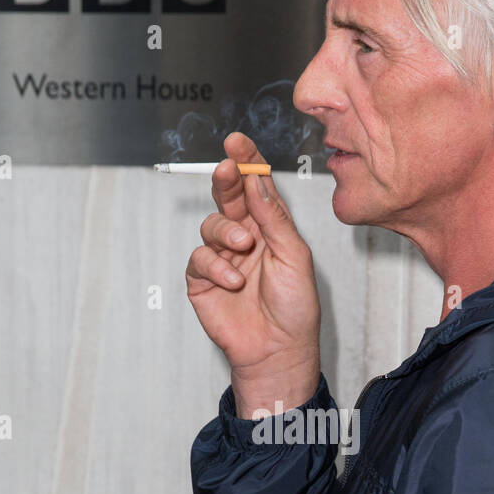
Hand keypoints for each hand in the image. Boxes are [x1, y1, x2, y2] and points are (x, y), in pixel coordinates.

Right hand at [185, 132, 320, 416]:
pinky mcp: (202, 280)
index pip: (256, 187)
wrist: (279, 350)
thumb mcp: (294, 256)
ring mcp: (222, 257)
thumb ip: (273, 218)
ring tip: (244, 250)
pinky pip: (199, 258)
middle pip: (229, 197)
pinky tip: (233, 280)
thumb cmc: (295, 308)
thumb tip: (256, 182)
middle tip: (227, 169)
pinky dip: (215, 265)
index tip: (237, 142)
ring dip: (226, 232)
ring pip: (211, 224)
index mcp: (270, 227)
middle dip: (226, 179)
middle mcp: (245, 237)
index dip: (247, 163)